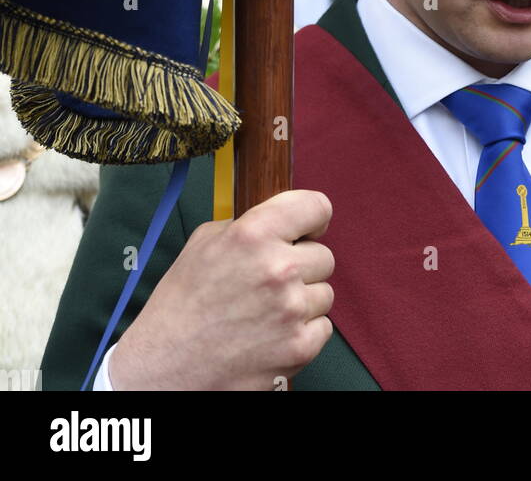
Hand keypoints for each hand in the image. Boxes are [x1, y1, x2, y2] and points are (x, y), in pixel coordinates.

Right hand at [109, 189, 334, 390]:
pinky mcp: (298, 349)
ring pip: (324, 293)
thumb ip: (248, 226)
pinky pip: (323, 327)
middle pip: (323, 256)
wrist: (164, 366)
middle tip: (271, 282)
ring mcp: (291, 311)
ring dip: (302, 301)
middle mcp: (278, 269)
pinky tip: (273, 333)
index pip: (317, 207)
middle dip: (302, 266)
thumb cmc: (180, 304)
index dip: (313, 218)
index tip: (307, 229)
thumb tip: (280, 223)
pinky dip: (303, 332)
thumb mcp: (205, 242)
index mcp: (253, 234)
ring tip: (266, 311)